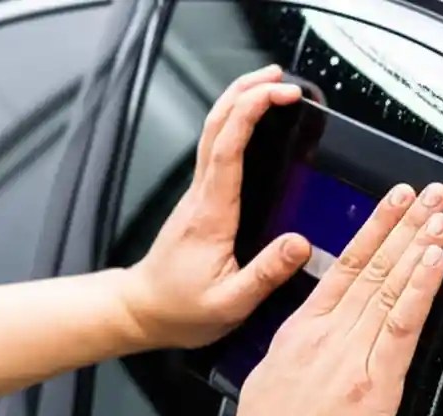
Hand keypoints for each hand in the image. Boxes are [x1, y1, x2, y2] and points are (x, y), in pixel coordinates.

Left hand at [119, 65, 311, 348]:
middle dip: (246, 92)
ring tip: (270, 87)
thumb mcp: (230, 303)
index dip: (252, 112)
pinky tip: (251, 124)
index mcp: (212, 214)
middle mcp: (202, 196)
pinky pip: (217, 150)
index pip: (229, 148)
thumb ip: (266, 273)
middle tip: (280, 78)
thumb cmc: (181, 309)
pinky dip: (235, 125)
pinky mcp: (201, 201)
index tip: (280, 95)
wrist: (142, 310)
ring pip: (214, 133)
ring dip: (239, 102)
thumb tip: (300, 244)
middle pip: (217, 126)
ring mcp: (199, 195)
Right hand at [210, 182, 442, 415]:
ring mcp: (349, 356)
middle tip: (431, 191)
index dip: (375, 230)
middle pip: (373, 267)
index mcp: (303, 332)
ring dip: (419, 244)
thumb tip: (317, 340)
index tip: (395, 203)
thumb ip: (301, 353)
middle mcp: (326, 335)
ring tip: (441, 213)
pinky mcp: (372, 384)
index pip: (346, 268)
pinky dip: (420, 288)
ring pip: (390, 286)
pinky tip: (434, 261)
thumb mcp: (274, 379)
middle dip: (405, 224)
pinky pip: (401, 325)